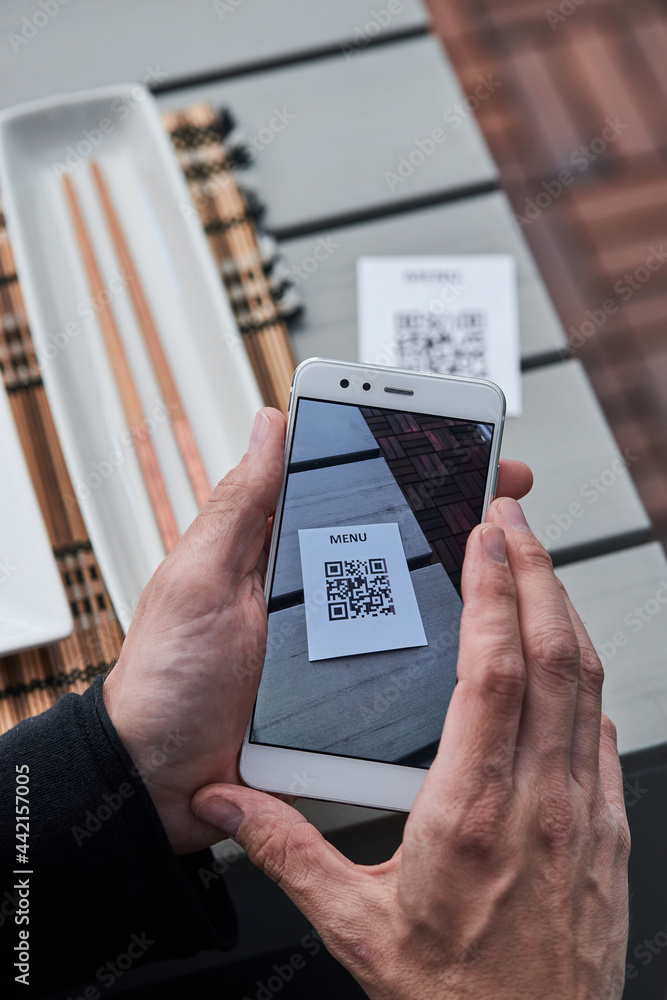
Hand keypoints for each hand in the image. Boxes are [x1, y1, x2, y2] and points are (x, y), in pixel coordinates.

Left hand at [104, 400, 531, 855]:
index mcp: (273, 553)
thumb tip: (269, 425)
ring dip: (451, 579)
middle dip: (446, 511)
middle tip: (501, 492)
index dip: (400, 460)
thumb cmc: (166, 682)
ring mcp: (331, 639)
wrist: (162, 784)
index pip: (345, 487)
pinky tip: (476, 634)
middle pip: (388, 538)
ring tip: (507, 558)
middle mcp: (308, 591)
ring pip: (403, 598)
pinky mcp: (344, 689)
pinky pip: (399, 657)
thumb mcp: (199, 582)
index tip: (455, 437)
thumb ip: (238, 508)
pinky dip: (435, 644)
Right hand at [193, 498, 629, 999]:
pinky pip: (603, 726)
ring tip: (538, 565)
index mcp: (470, 813)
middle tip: (514, 521)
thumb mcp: (356, 925)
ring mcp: (584, 811)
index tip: (487, 541)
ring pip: (588, 682)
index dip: (493, 594)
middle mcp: (538, 801)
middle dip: (534, 572)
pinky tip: (565, 655)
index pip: (493, 674)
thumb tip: (232, 805)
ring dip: (563, 611)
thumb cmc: (455, 998)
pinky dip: (584, 672)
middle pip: (552, 656)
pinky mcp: (608, 828)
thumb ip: (288, 852)